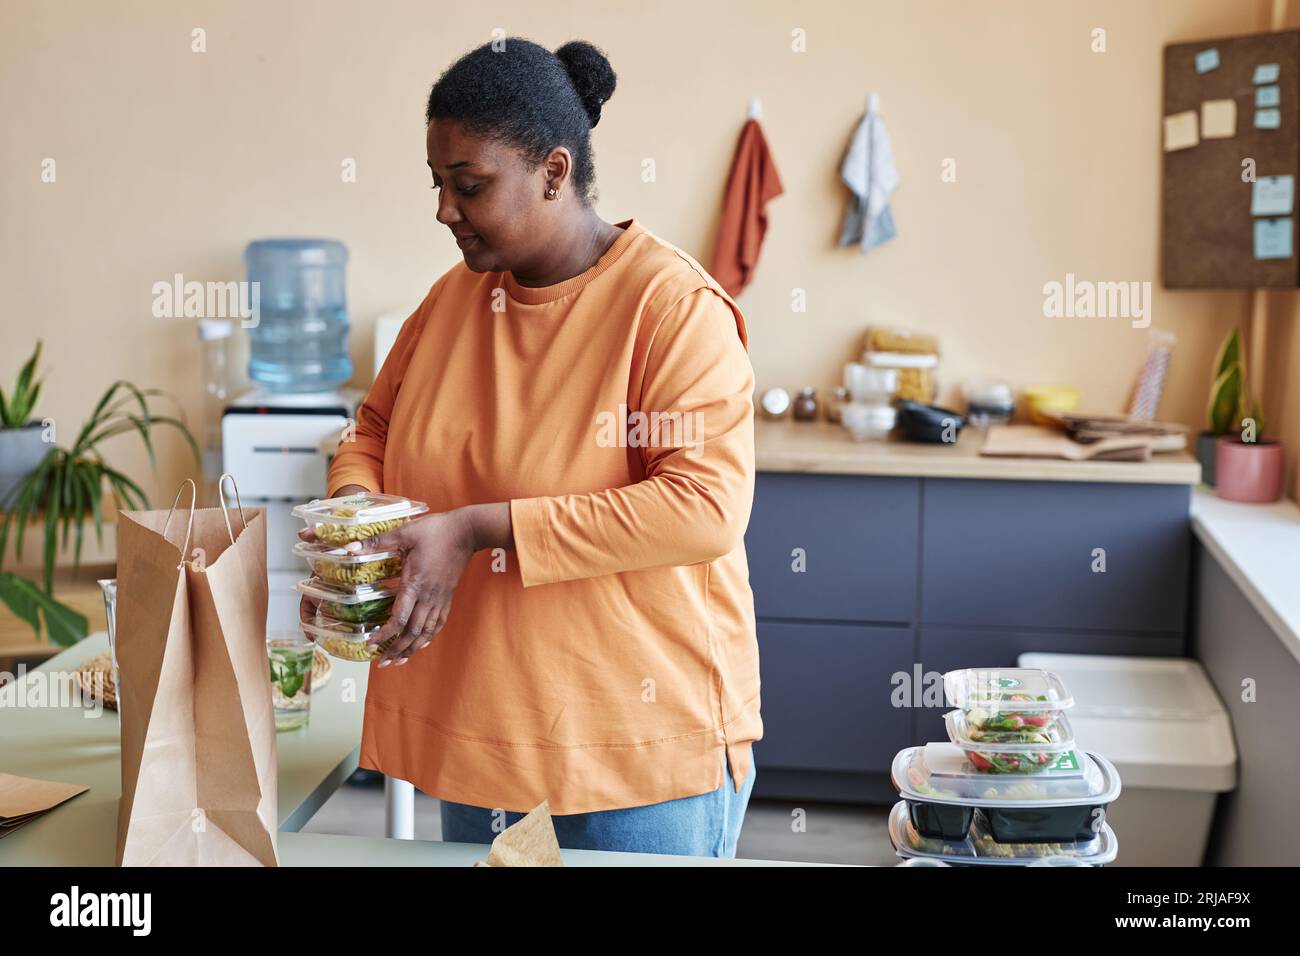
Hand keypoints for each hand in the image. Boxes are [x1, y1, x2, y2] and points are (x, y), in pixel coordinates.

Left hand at [347, 509, 478, 666]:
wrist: (467, 531)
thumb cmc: (436, 530)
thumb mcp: (404, 533)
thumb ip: (377, 542)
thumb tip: (349, 548)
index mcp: (415, 584)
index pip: (400, 618)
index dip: (385, 634)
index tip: (371, 643)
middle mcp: (428, 596)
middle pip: (413, 632)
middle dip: (396, 649)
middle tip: (381, 662)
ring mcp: (440, 598)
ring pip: (426, 632)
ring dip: (412, 648)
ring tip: (399, 661)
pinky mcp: (447, 596)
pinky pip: (438, 622)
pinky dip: (429, 636)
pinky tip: (423, 643)